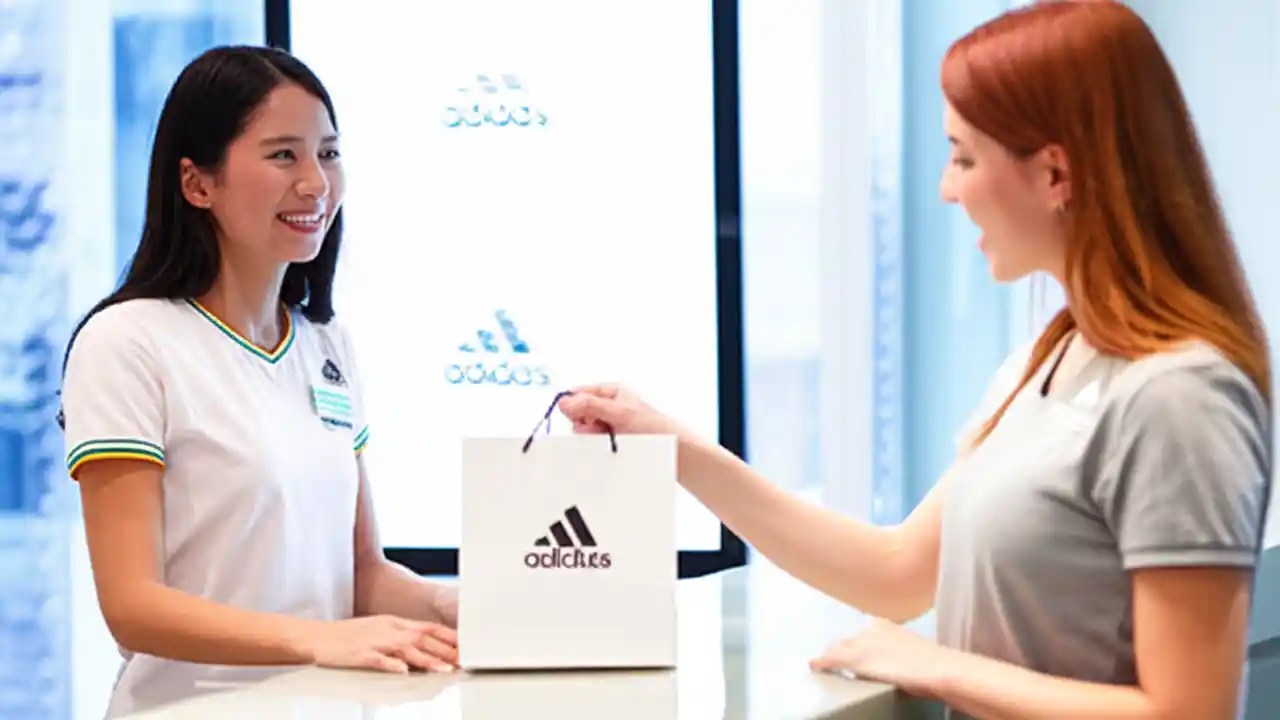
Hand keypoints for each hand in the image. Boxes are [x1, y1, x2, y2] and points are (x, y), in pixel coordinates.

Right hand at [305, 615, 458, 673]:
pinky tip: (404, 671)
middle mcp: (387, 629)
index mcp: (393, 623)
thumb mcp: (380, 629)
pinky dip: (392, 665)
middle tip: (462, 660)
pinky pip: (379, 660)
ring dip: (426, 659)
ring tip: (443, 669)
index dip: (448, 637)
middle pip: (421, 638)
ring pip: (405, 649)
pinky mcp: (359, 654)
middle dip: (444, 650)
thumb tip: (425, 645)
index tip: (465, 646)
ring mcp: (374, 641)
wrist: (317, 637)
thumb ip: (402, 636)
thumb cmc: (348, 636)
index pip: (427, 627)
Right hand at [557, 384, 686, 437]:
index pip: (579, 393)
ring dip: (592, 436)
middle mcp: (607, 407)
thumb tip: (564, 401)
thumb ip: (591, 405)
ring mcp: (607, 425)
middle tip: (600, 428)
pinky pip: (591, 443)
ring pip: (583, 430)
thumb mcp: (620, 412)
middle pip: (578, 413)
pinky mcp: (608, 441)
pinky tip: (608, 447)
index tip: (576, 415)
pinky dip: (596, 446)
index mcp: (610, 392)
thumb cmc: (653, 427)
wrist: (673, 451)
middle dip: (585, 422)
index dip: (573, 404)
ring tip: (609, 438)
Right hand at [810, 618, 952, 697]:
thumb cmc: (899, 663)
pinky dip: (874, 670)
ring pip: (870, 653)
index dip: (828, 654)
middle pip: (856, 644)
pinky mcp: (912, 660)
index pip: (842, 640)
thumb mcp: (859, 658)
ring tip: (849, 677)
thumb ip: (835, 657)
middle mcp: (885, 631)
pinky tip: (874, 679)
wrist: (941, 673)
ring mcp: (900, 644)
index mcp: (872, 626)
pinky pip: (884, 664)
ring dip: (858, 664)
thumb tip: (813, 660)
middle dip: (842, 655)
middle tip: (830, 671)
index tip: (817, 667)